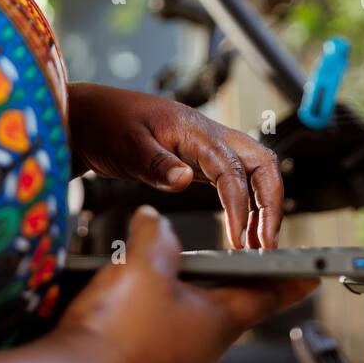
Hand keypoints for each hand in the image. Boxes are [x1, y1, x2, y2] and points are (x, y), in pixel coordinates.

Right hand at [57, 205, 316, 362]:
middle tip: (241, 255)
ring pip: (189, 310)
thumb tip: (153, 220)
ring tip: (171, 259)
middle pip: (227, 300)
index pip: (267, 293)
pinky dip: (157, 300)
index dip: (290, 278)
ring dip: (187, 285)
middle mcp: (201, 343)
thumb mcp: (145, 266)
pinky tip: (130, 286)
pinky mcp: (145, 358)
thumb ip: (156, 234)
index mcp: (217, 320)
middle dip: (232, 275)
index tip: (312, 272)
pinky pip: (160, 322)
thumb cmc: (118, 335)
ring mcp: (173, 355)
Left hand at [68, 81, 282, 248]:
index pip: (231, 167)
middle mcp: (209, 136)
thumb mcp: (126, 145)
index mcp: (193, 129)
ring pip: (254, 171)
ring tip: (260, 245)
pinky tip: (243, 230)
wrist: (91, 117)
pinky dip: (247, 204)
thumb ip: (156, 164)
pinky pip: (236, 179)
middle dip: (272, 202)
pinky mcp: (201, 161)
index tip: (238, 240)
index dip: (240, 205)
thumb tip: (185, 179)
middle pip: (262, 162)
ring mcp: (207, 148)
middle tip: (266, 243)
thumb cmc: (106, 124)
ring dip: (264, 206)